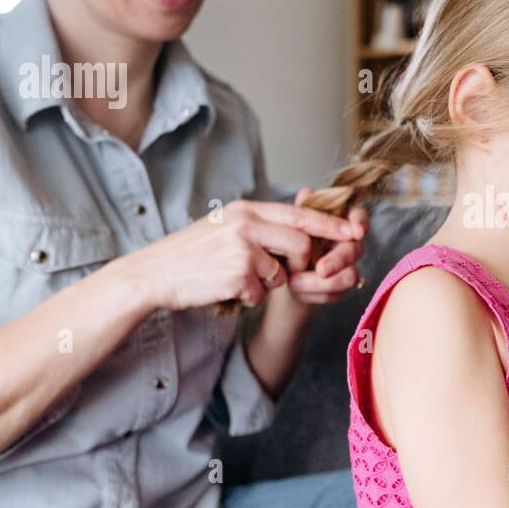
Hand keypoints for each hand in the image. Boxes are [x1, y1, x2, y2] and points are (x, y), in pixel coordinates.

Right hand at [116, 198, 354, 311]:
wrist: (153, 275)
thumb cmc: (191, 256)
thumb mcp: (225, 229)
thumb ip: (258, 228)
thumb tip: (298, 235)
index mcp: (246, 210)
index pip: (301, 215)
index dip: (332, 225)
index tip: (355, 232)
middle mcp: (247, 224)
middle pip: (302, 245)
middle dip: (299, 266)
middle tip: (279, 273)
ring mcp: (242, 248)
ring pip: (283, 273)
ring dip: (267, 284)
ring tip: (239, 279)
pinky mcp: (237, 274)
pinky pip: (261, 292)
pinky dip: (248, 297)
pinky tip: (225, 289)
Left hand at [281, 188, 367, 305]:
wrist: (278, 273)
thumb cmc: (287, 241)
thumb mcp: (289, 225)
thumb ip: (301, 211)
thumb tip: (307, 193)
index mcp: (340, 221)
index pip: (359, 216)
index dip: (360, 223)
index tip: (356, 232)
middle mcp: (348, 242)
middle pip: (355, 250)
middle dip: (338, 261)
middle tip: (321, 270)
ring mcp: (347, 267)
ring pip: (350, 277)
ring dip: (322, 284)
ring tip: (293, 282)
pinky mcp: (341, 289)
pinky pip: (336, 295)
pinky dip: (314, 295)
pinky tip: (298, 290)